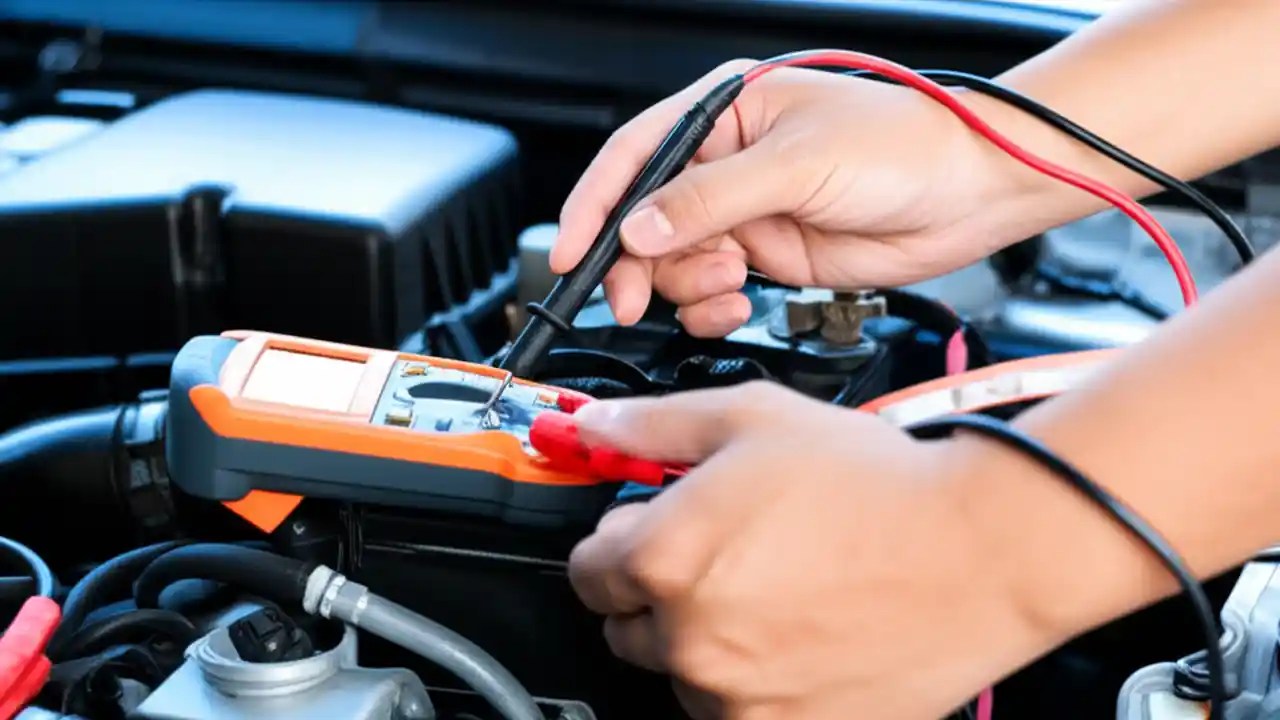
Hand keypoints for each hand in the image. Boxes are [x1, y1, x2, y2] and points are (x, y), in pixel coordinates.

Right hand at [552, 61, 1046, 337]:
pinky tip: (734, 301)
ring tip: (728, 280)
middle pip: (644, 221)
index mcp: (723, 113)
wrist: (968, 193)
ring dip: (686, 284)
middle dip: (637, 262)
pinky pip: (709, 290)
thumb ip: (708, 199)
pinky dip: (710, 306)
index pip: (635, 157)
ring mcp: (744, 212)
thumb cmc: (901, 145)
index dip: (594, 205)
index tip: (570, 252)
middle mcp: (725, 162)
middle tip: (632, 296)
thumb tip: (638, 228)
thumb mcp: (794, 163)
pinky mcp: (767, 255)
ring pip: (673, 262)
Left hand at [567, 383, 1060, 718]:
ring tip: (781, 590)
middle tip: (729, 554)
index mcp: (665, 557)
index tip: (655, 529)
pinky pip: (739, 710)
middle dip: (661, 590)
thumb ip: (654, 426)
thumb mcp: (753, 418)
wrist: (979, 551)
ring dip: (709, 639)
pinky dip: (757, 681)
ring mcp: (736, 697)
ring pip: (685, 672)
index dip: (621, 541)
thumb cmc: (874, 484)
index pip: (588, 568)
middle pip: (627, 625)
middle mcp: (689, 637)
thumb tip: (595, 426)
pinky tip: (804, 634)